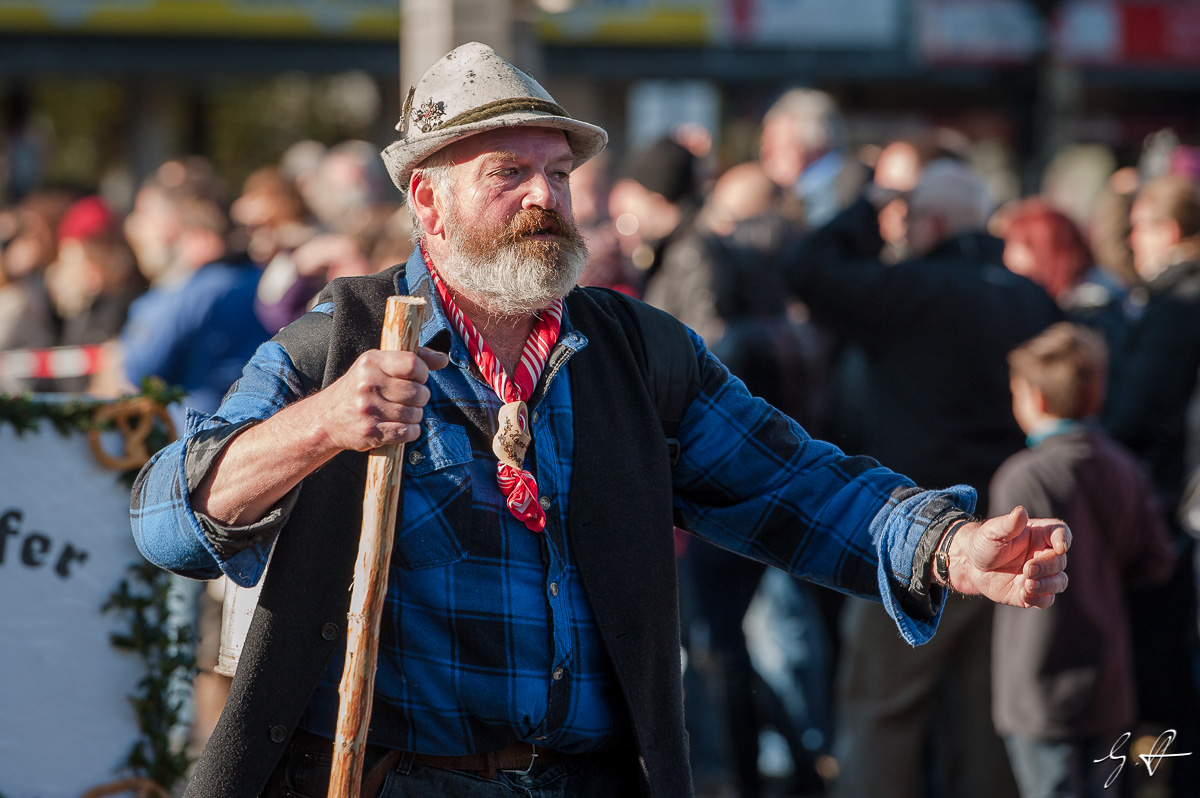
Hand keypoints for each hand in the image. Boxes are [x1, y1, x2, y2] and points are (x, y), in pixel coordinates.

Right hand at [311, 346, 448, 451]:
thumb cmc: (360, 387)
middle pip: (418, 392)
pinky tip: (399, 425)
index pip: (413, 364)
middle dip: (421, 397)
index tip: (416, 378)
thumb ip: (414, 358)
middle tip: (409, 398)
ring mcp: (368, 409)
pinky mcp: (370, 431)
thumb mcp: (379, 364)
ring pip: (416, 414)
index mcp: (371, 361)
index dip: (422, 373)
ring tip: (401, 412)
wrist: (328, 418)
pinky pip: (408, 432)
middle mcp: (367, 383)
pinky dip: (410, 431)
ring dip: (415, 415)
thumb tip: (443, 359)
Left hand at [946, 506, 1070, 608]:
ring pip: (1059, 582)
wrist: (971, 565)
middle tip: (1028, 568)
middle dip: (1047, 566)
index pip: (1061, 533)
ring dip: (1047, 585)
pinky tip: (1025, 595)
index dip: (1064, 539)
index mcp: (1039, 535)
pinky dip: (1039, 599)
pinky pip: (1046, 600)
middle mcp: (1044, 555)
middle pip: (1060, 561)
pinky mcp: (1033, 592)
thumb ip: (1008, 524)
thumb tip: (1020, 511)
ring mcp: (1041, 575)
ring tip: (1027, 584)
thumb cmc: (984, 542)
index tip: (1060, 547)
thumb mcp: (992, 531)